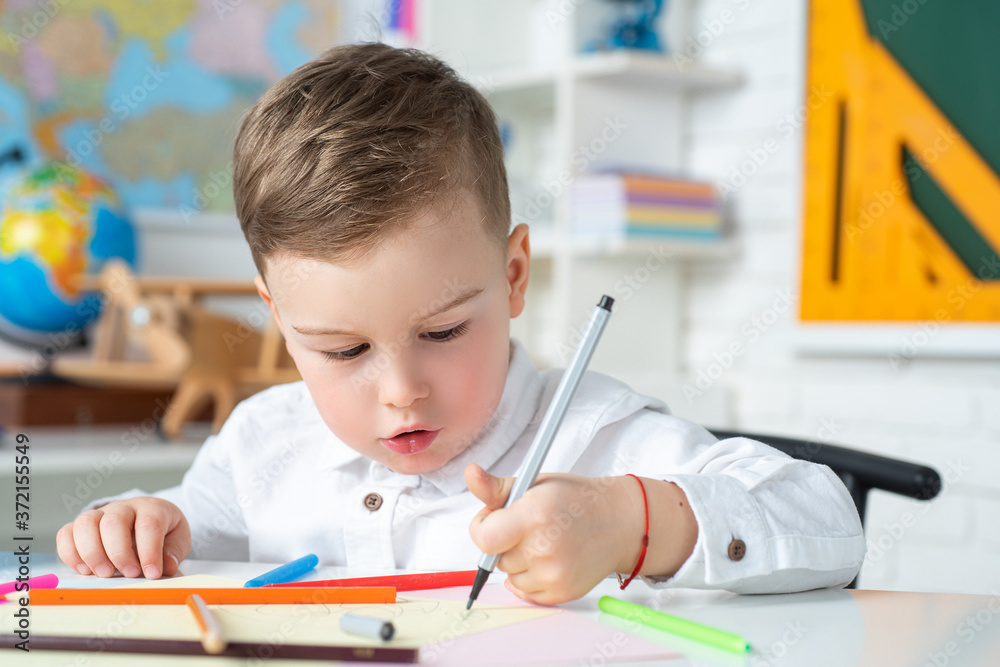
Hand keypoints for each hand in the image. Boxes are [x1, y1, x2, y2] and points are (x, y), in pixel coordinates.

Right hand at [56, 497, 190, 578]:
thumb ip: (174, 551)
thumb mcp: (178, 538)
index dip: (150, 551)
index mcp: (152, 508)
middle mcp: (124, 507)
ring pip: (86, 524)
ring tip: (104, 574)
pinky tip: (84, 570)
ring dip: (92, 552)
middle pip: (114, 522)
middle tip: (128, 574)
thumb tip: (167, 567)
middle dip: (119, 552)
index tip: (152, 574)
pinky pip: (66, 533)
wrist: (149, 518)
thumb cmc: (164, 532)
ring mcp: (100, 514)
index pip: (149, 525)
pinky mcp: (81, 526)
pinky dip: (70, 553)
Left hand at [465, 463, 642, 604]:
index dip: (483, 527)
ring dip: (519, 562)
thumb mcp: (534, 484)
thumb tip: (470, 473)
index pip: (483, 537)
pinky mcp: (561, 592)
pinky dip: (531, 578)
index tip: (494, 519)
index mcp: (534, 515)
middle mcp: (544, 548)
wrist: (618, 522)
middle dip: (505, 542)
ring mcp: (554, 574)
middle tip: (531, 526)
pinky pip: (525, 591)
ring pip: (509, 575)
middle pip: (495, 557)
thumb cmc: (576, 500)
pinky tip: (551, 559)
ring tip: (546, 542)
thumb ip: (495, 487)